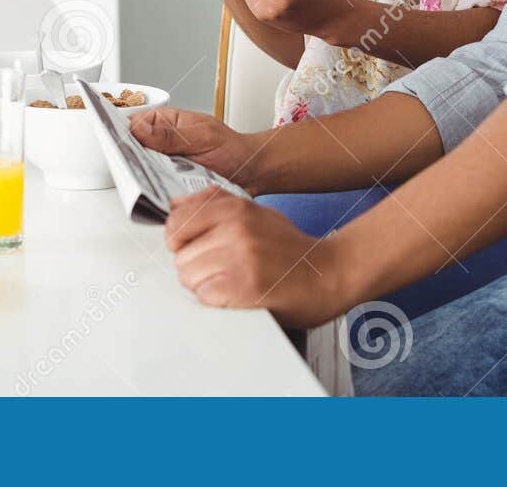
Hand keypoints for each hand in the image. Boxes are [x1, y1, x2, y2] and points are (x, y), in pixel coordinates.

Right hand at [129, 107, 262, 191]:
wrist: (251, 173)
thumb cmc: (231, 148)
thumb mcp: (203, 136)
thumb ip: (171, 135)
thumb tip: (139, 129)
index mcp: (165, 121)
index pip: (133, 123)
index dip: (121, 133)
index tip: (116, 144)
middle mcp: (160, 143)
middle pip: (132, 151)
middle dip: (132, 160)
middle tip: (136, 167)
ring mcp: (163, 165)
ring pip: (141, 172)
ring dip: (145, 179)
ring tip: (154, 181)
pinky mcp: (169, 185)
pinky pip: (156, 190)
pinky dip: (157, 194)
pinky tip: (163, 195)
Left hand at [165, 188, 350, 328]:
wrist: (331, 273)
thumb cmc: (292, 250)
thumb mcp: (255, 213)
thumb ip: (214, 206)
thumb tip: (175, 206)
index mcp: (235, 207)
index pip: (176, 219)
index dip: (180, 239)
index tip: (193, 247)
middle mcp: (237, 227)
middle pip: (180, 253)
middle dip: (195, 266)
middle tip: (223, 270)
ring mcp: (242, 255)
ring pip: (189, 276)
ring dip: (205, 286)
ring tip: (233, 282)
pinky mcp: (246, 285)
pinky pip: (205, 295)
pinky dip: (217, 301)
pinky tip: (238, 295)